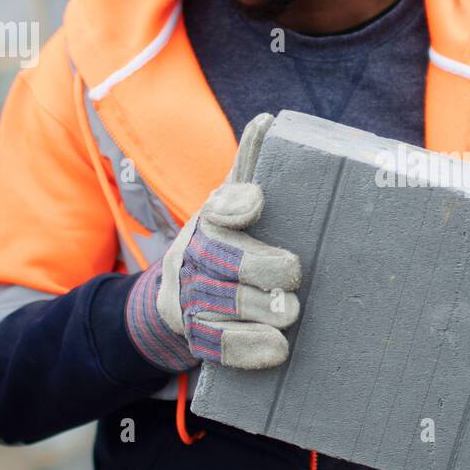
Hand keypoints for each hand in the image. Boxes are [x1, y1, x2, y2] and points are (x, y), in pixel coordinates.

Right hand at [126, 114, 301, 371]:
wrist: (175, 295)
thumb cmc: (221, 241)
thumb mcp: (228, 204)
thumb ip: (249, 169)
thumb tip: (267, 121)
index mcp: (206, 221)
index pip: (217, 208)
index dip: (235, 203)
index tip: (256, 202)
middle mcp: (190, 257)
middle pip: (225, 261)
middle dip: (263, 267)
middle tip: (293, 273)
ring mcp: (189, 298)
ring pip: (223, 303)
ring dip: (261, 309)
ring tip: (291, 311)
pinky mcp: (195, 336)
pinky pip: (219, 345)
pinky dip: (250, 348)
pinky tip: (279, 348)